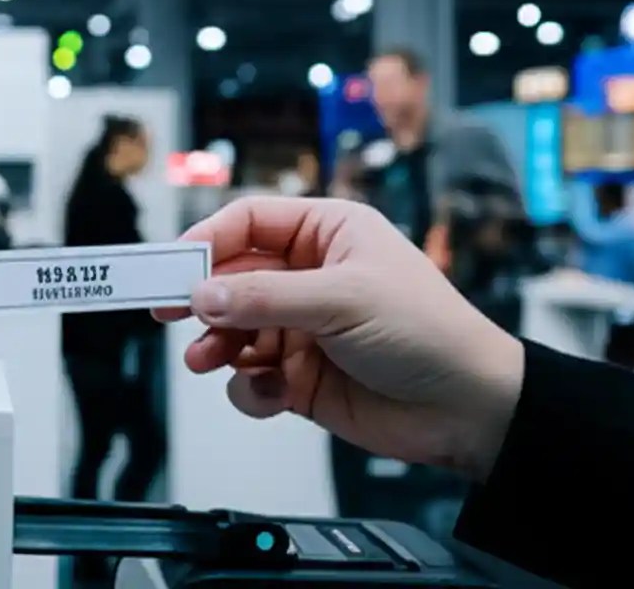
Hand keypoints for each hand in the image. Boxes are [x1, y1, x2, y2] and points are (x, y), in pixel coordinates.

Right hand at [155, 197, 523, 481]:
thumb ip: (265, 298)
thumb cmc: (428, 334)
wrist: (468, 410)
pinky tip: (271, 393)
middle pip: (231, 278)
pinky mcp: (298, 375)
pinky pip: (250, 376)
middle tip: (166, 313)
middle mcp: (310, 277)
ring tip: (207, 360)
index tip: (174, 266)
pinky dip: (250, 388)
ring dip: (216, 346)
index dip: (208, 240)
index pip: (249, 223)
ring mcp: (301, 328)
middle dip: (201, 298)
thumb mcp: (342, 300)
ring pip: (233, 330)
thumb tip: (202, 295)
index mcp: (327, 234)